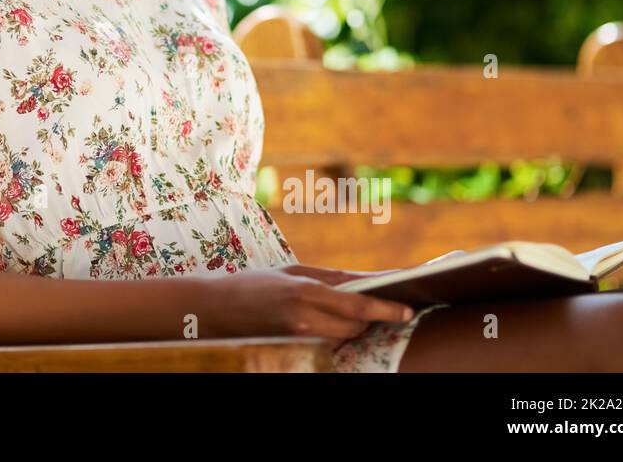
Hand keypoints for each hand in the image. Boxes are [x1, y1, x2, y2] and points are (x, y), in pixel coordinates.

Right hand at [204, 267, 416, 341]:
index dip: (386, 308)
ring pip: (344, 336)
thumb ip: (334, 279)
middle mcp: (303, 320)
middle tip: (375, 302)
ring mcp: (299, 339)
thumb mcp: (294, 272)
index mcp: (304, 293)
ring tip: (345, 310)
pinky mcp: (295, 350)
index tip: (407, 308)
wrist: (215, 310)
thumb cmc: (256, 284)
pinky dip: (334, 333)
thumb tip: (371, 281)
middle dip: (368, 315)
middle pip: (356, 325)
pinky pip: (328, 343)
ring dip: (351, 325)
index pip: (356, 305)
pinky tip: (328, 322)